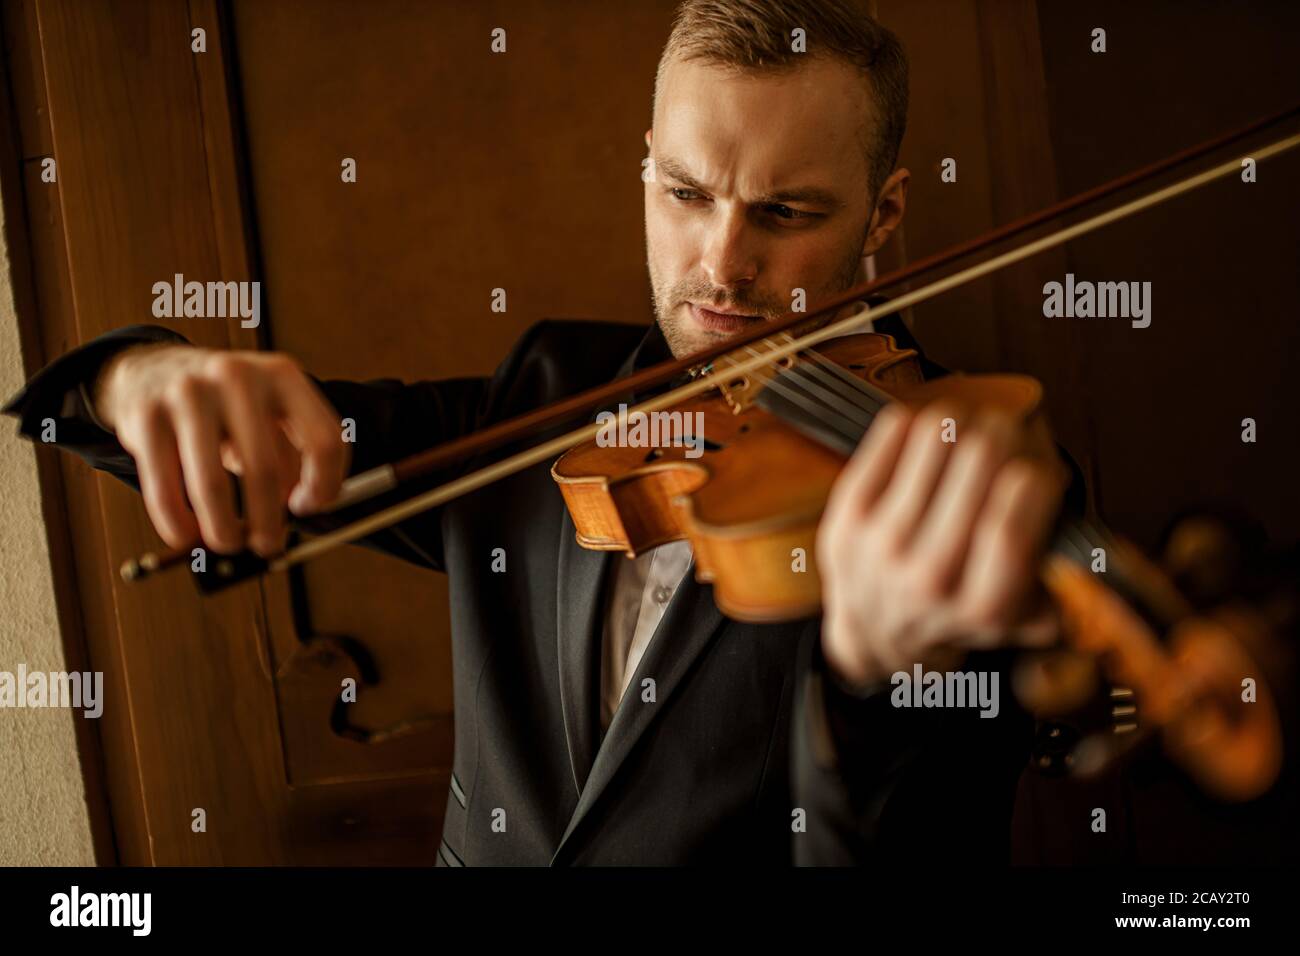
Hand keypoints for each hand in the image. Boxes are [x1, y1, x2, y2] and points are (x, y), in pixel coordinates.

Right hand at [95, 343, 348, 555]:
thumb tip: (300, 514)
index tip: (307, 508)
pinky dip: (178, 525)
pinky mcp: (146, 416)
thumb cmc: (226, 405)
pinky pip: (165, 489)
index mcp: (283, 376)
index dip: (324, 485)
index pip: (324, 440)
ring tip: (229, 543)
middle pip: (266, 470)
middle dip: (269, 522)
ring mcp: (188, 393)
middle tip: (268, 545)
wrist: (154, 370)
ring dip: (224, 531)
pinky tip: (187, 536)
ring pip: (212, 485)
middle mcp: (238, 377)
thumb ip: (292, 459)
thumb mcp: (270, 415)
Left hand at [815, 402, 1065, 688]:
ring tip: (974, 421)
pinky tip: (934, 422)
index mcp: (982, 605)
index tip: (1040, 462)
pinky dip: (921, 414)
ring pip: (935, 436)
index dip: (1035, 477)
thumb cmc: (959, 611)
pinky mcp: (849, 511)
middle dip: (1005, 429)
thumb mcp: (1022, 620)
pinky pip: (893, 432)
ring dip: (964, 414)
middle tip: (1011, 424)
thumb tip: (1091, 540)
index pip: (1009, 528)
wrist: (875, 630)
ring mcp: (882, 541)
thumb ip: (1065, 587)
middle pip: (977, 463)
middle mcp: (928, 575)